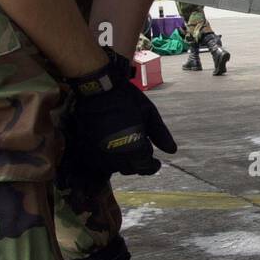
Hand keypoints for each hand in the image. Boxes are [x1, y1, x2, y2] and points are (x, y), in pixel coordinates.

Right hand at [60, 49, 176, 182]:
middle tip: (141, 148)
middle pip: (131, 169)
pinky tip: (112, 146)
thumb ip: (161, 134)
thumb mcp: (150, 114)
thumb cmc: (127, 100)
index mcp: (134, 148)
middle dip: (139, 162)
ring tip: (126, 146)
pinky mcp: (87, 151)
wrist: (98, 90)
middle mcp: (116, 157)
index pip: (146, 167)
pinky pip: (100, 163)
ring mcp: (99, 156)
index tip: (157, 162)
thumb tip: (172, 151)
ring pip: (115, 168)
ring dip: (123, 161)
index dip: (153, 166)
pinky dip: (108, 159)